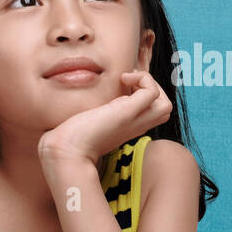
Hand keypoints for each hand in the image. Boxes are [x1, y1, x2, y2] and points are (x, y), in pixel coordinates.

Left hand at [37, 70, 171, 165]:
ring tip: (128, 80)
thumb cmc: (70, 139)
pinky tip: (123, 79)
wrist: (65, 152)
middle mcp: (135, 126)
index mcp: (129, 128)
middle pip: (164, 109)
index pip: (152, 112)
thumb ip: (96, 113)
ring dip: (150, 84)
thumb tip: (86, 98)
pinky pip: (152, 92)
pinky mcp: (127, 113)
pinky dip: (143, 79)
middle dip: (151, 89)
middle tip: (128, 83)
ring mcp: (134, 120)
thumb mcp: (90, 122)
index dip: (144, 96)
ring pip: (165, 104)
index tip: (124, 87)